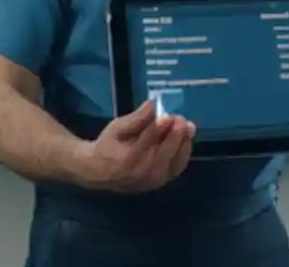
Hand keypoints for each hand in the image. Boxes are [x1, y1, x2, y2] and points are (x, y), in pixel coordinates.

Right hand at [75, 100, 195, 193]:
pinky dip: (183, 152)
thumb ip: (136, 118)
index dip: (160, 126)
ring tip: (188, 126)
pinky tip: (185, 139)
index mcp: (128, 159)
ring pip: (176, 160)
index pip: (148, 140)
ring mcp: (153, 180)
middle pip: (166, 151)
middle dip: (176, 133)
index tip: (168, 114)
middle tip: (180, 118)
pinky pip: (177, 167)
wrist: (100, 173)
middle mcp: (143, 173)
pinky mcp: (160, 183)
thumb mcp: (117, 128)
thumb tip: (153, 105)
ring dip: (184, 142)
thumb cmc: (108, 146)